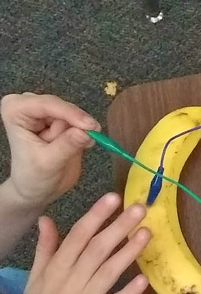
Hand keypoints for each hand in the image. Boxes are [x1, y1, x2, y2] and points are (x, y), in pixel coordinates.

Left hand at [1, 93, 99, 208]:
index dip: (70, 114)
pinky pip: (81, 122)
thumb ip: (67, 146)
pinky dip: (84, 135)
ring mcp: (46, 112)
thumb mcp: (49, 163)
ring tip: (68, 151)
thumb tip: (86, 132)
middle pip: (63, 107)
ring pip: (74, 115)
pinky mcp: (61, 120)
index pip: (47, 104)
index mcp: (15, 111)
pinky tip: (82, 145)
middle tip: (76, 147)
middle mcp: (29, 106)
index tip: (91, 127)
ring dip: (78, 133)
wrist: (37, 189)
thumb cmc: (34, 177)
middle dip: (73, 126)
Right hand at [3, 193, 149, 293]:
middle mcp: (70, 282)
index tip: (114, 198)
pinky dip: (129, 292)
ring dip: (129, 252)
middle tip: (140, 208)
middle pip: (98, 249)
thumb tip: (47, 220)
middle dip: (119, 227)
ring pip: (109, 272)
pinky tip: (144, 279)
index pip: (78, 236)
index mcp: (55, 269)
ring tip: (147, 233)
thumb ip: (46, 249)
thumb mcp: (36, 279)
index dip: (97, 216)